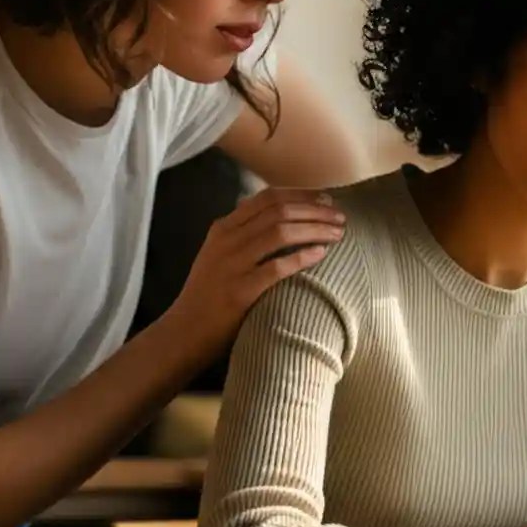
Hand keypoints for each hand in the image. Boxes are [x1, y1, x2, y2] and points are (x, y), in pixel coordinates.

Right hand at [166, 187, 344, 351]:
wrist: (185, 332)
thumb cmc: (209, 294)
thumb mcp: (218, 255)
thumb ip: (242, 234)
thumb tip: (278, 215)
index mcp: (223, 228)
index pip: (267, 198)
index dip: (301, 195)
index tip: (327, 199)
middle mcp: (227, 240)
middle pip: (279, 211)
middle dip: (315, 210)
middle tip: (340, 216)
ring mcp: (232, 264)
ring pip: (281, 233)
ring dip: (315, 229)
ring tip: (338, 233)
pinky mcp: (240, 290)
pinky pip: (277, 267)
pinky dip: (303, 256)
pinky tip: (322, 254)